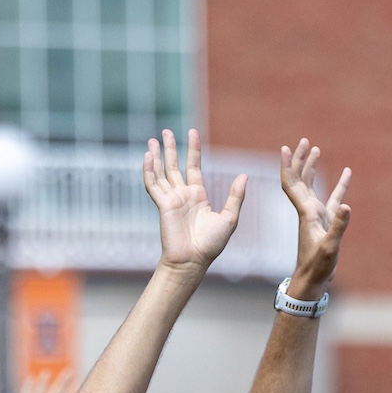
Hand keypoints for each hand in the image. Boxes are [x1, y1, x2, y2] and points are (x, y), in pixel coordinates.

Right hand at [144, 129, 245, 275]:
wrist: (192, 261)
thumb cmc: (210, 245)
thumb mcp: (229, 219)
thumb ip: (235, 197)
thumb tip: (244, 176)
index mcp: (198, 196)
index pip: (193, 167)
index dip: (193, 149)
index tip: (192, 132)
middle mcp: (183, 195)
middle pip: (174, 166)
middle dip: (170, 148)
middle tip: (165, 131)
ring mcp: (171, 200)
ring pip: (161, 172)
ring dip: (157, 156)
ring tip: (153, 140)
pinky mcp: (162, 206)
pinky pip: (153, 185)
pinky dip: (149, 170)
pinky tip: (147, 156)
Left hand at [279, 138, 350, 299]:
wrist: (312, 280)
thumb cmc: (317, 267)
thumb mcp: (329, 247)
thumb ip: (338, 226)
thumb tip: (346, 205)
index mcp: (306, 213)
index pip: (292, 184)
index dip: (287, 166)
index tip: (285, 148)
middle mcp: (307, 210)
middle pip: (299, 179)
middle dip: (300, 159)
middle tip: (303, 141)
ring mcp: (316, 215)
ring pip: (311, 185)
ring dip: (311, 167)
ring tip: (315, 149)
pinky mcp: (325, 221)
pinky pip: (332, 198)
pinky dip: (339, 185)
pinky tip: (347, 173)